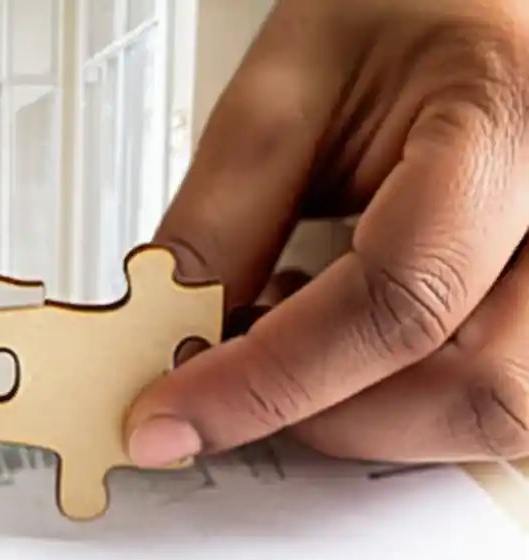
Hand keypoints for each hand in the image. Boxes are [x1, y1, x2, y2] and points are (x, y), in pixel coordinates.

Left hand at [125, 0, 528, 464]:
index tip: (166, 418)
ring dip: (366, 411)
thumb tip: (169, 342)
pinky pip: (501, 396)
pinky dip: (404, 399)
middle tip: (218, 377)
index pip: (396, 302)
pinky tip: (346, 342)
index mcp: (513, 125)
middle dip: (321, 410)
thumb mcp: (289, 86)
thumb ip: (224, 218)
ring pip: (498, 414)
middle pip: (474, 390)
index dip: (264, 384)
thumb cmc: (411, 6)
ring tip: (290, 333)